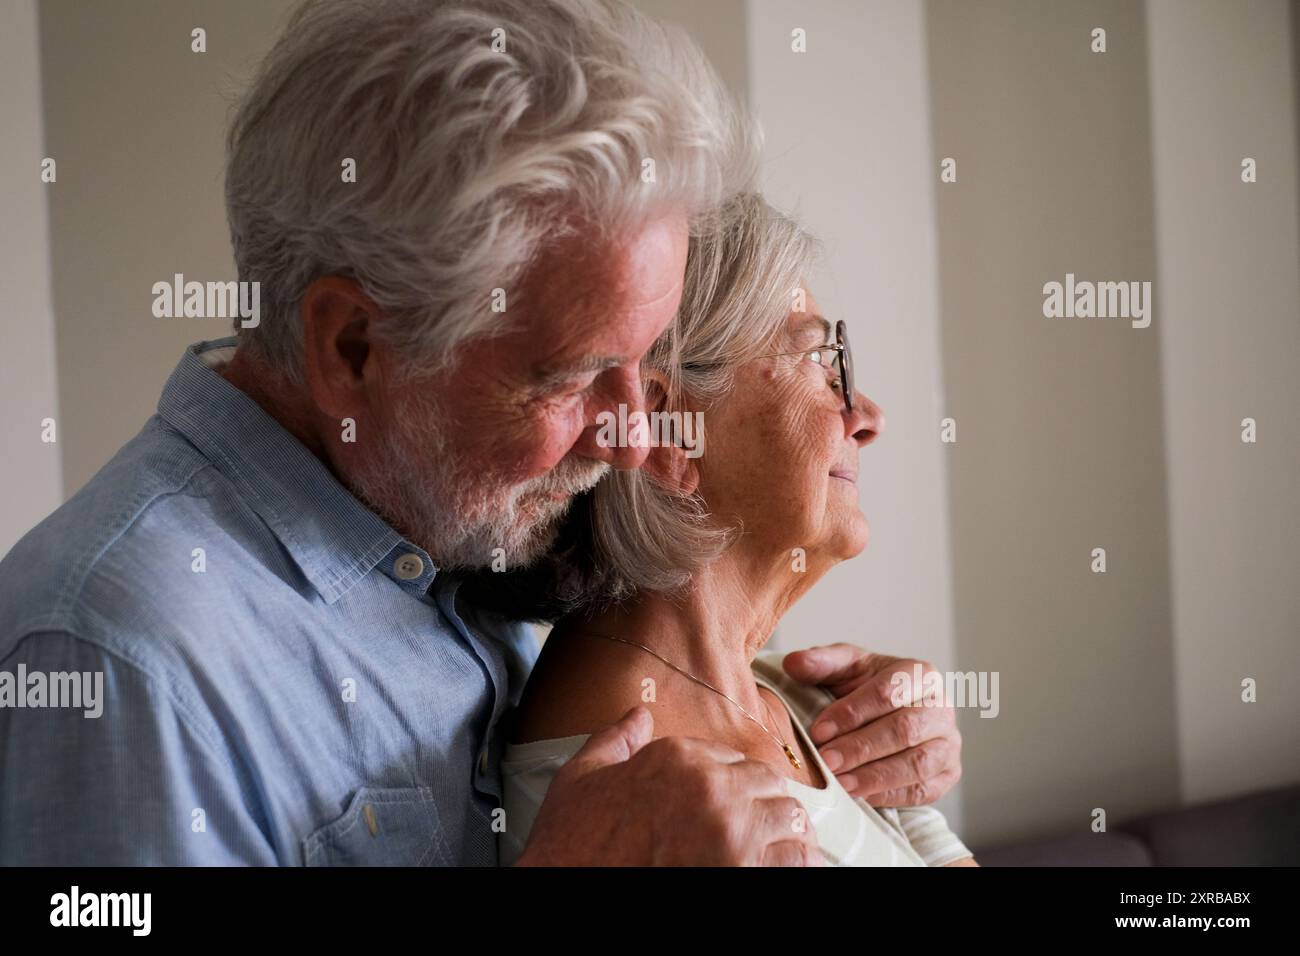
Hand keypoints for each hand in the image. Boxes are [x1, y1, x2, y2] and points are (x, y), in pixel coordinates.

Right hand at [514, 706, 823, 865]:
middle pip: (768, 783)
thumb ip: (615, 740)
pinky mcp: (744, 871)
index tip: (729, 800)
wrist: (564, 884)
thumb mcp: (580, 778)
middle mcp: (711, 789)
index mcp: (676, 758)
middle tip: (754, 825)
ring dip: (784, 832)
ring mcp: (732, 834)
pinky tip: (783, 866)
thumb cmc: (572, 846)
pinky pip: (796, 861)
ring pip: (791, 818)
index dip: (732, 780)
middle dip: (763, 803)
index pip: (733, 758)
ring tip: (774, 847)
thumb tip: (636, 716)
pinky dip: (796, 863)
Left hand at [782, 643, 961, 807]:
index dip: (852, 713)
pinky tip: (860, 795)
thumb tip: (793, 663)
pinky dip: (889, 795)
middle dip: (861, 747)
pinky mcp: (947, 774)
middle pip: (904, 729)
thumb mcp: (845, 668)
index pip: (889, 692)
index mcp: (920, 673)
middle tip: (826, 760)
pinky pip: (922, 790)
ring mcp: (948, 743)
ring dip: (874, 776)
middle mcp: (941, 707)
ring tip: (840, 782)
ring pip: (916, 763)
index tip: (819, 730)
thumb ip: (820, 662)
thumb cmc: (866, 689)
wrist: (889, 717)